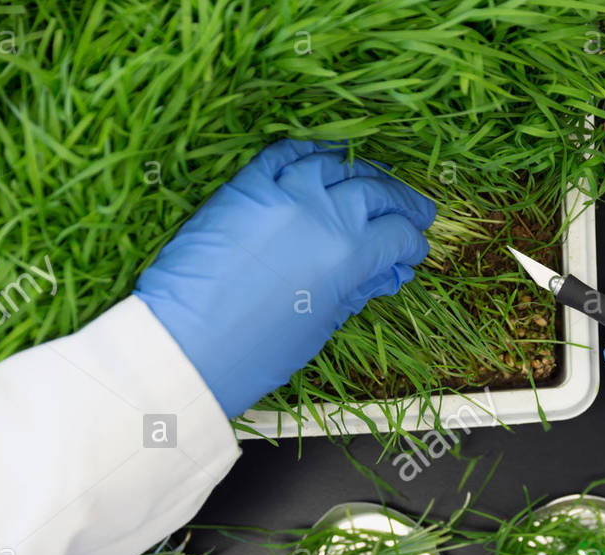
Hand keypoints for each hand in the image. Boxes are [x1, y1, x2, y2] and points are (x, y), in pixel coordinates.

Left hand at [136, 139, 435, 417]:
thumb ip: (358, 289)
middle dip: (402, 203)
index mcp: (347, 254)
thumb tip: (388, 274)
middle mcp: (320, 213)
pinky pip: (285, 153)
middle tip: (417, 212)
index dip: (413, 244)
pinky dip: (311, 152)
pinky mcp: (245, 186)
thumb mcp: (321, 324)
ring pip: (335, 164)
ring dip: (363, 172)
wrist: (187, 346)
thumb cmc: (257, 351)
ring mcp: (280, 192)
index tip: (415, 252)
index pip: (397, 234)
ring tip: (376, 183)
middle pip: (376, 192)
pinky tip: (327, 158)